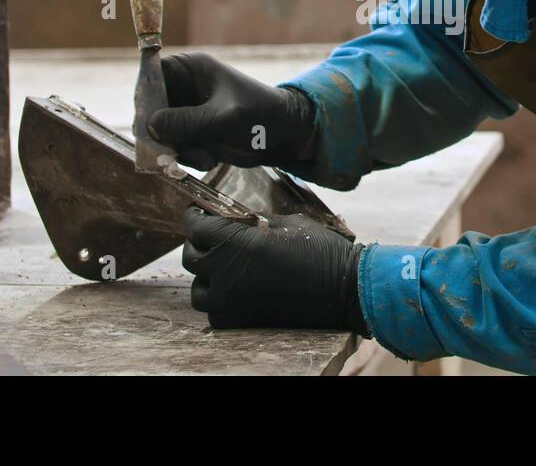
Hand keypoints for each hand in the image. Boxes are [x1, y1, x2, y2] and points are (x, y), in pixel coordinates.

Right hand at [147, 52, 317, 170]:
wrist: (283, 137)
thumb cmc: (260, 115)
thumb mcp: (225, 118)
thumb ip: (188, 121)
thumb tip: (149, 126)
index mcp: (190, 69)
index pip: (151, 76)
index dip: (145, 100)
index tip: (148, 125)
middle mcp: (183, 88)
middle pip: (150, 108)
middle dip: (160, 133)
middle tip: (172, 153)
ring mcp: (185, 111)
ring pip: (159, 133)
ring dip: (176, 150)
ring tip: (204, 158)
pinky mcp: (190, 133)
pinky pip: (172, 147)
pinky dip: (185, 158)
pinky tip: (209, 160)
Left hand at [182, 209, 368, 334]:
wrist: (344, 291)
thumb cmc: (321, 251)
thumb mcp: (289, 224)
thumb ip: (257, 223)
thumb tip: (241, 221)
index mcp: (238, 244)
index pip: (197, 228)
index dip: (195, 218)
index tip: (198, 213)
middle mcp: (227, 274)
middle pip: (191, 258)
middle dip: (199, 244)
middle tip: (211, 238)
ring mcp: (231, 302)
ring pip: (199, 290)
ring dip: (206, 277)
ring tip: (222, 269)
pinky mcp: (241, 322)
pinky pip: (215, 313)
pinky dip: (219, 301)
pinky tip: (235, 291)